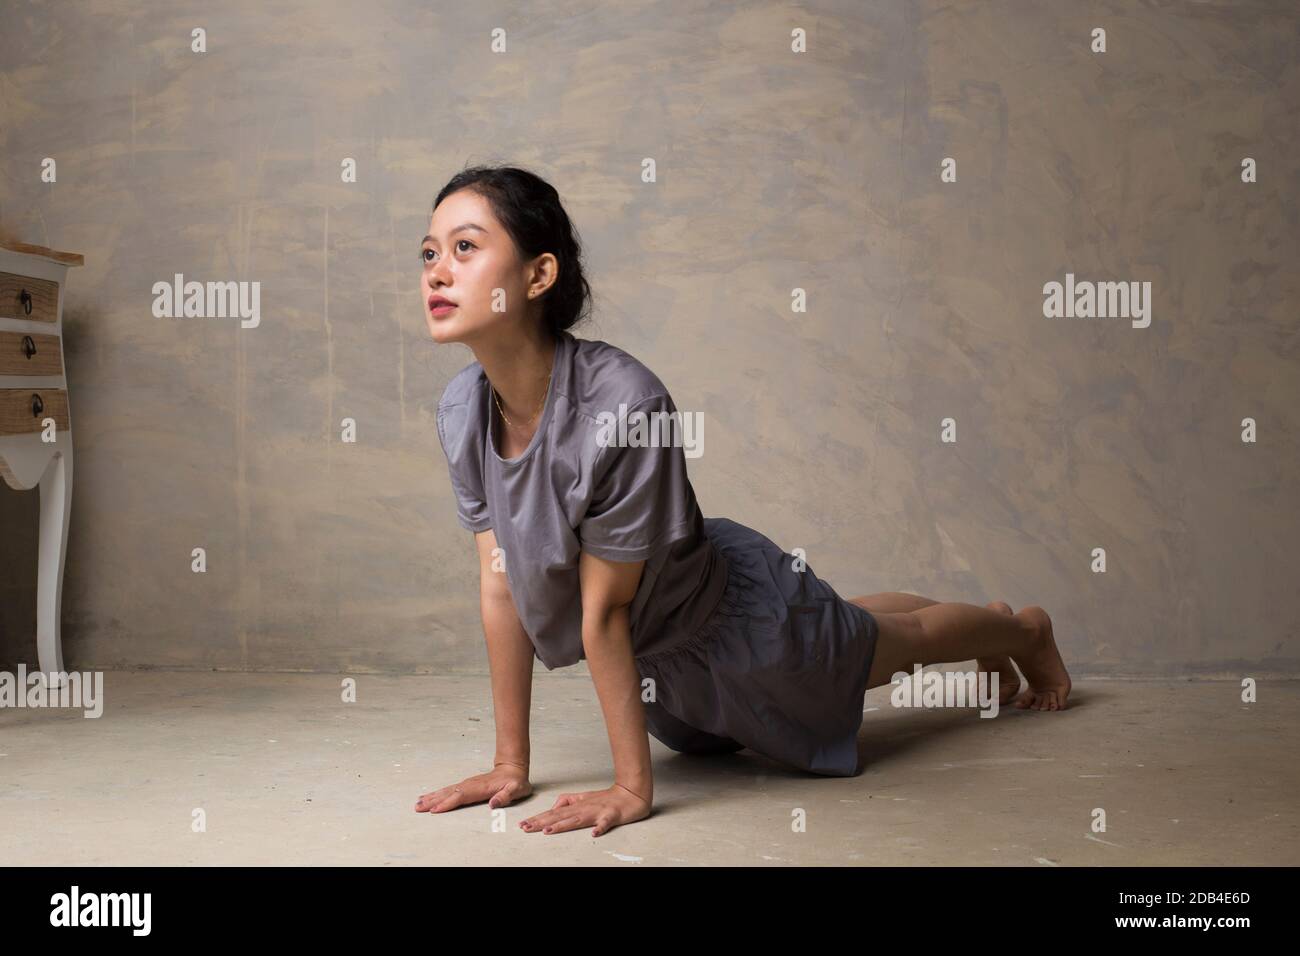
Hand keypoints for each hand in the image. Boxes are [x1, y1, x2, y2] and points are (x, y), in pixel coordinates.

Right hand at [414, 762, 531, 812]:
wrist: (512, 768)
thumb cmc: (515, 781)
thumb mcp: (516, 790)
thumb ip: (505, 797)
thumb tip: (493, 804)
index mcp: (481, 788)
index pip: (461, 796)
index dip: (448, 803)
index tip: (435, 809)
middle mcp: (471, 785)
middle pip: (449, 793)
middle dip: (433, 801)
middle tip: (418, 808)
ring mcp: (467, 784)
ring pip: (447, 791)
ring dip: (432, 797)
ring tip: (418, 803)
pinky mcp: (465, 785)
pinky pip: (449, 790)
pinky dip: (437, 794)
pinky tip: (429, 797)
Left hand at [519, 783, 651, 836]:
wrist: (631, 794)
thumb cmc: (608, 798)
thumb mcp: (584, 797)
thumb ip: (568, 800)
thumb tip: (554, 806)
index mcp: (577, 805)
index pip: (554, 813)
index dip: (538, 818)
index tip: (523, 824)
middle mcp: (584, 808)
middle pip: (560, 816)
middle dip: (542, 822)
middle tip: (526, 828)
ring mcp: (598, 812)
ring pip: (578, 819)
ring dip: (563, 825)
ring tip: (548, 831)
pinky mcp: (612, 816)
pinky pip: (605, 823)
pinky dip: (600, 828)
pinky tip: (594, 833)